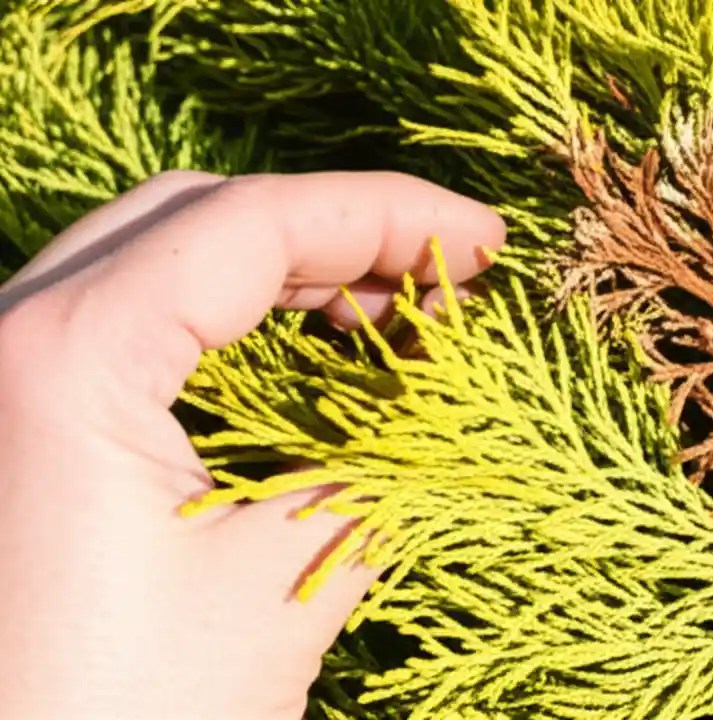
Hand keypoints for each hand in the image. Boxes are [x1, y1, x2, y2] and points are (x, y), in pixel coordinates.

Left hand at [0, 171, 504, 718]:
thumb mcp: (283, 576)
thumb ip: (377, 457)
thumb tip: (443, 386)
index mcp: (64, 358)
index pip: (251, 223)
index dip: (386, 214)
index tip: (484, 242)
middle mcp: (8, 342)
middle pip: (199, 219)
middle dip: (338, 232)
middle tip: (449, 274)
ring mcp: (1, 384)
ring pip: (159, 263)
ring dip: (286, 273)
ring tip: (396, 316)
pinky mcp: (19, 430)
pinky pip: (131, 327)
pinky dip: (229, 320)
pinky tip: (304, 354)